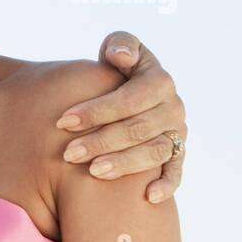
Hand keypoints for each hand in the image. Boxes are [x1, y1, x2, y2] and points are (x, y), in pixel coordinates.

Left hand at [59, 31, 185, 202]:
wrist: (130, 91)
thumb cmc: (117, 69)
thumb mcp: (117, 49)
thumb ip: (120, 44)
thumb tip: (122, 56)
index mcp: (160, 80)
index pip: (130, 98)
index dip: (97, 110)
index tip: (63, 122)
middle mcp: (173, 107)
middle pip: (138, 128)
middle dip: (100, 141)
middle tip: (68, 154)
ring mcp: (177, 132)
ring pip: (154, 152)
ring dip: (124, 163)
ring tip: (93, 171)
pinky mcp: (178, 153)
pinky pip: (177, 171)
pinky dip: (167, 185)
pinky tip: (148, 197)